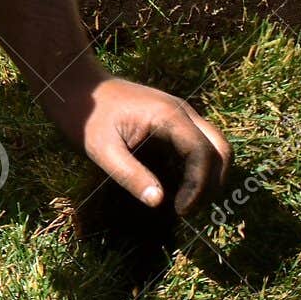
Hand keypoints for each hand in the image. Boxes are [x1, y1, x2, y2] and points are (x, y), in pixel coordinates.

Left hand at [49, 73, 231, 215]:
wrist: (79, 89)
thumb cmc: (86, 118)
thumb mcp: (102, 150)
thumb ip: (130, 175)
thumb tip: (158, 202)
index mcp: (169, 116)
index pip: (203, 153)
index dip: (199, 186)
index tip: (181, 210)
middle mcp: (184, 113)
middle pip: (221, 149)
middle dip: (214, 184)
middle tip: (189, 210)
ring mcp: (182, 117)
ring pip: (216, 149)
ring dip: (210, 179)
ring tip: (187, 204)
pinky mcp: (176, 125)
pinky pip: (201, 148)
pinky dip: (199, 172)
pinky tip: (179, 190)